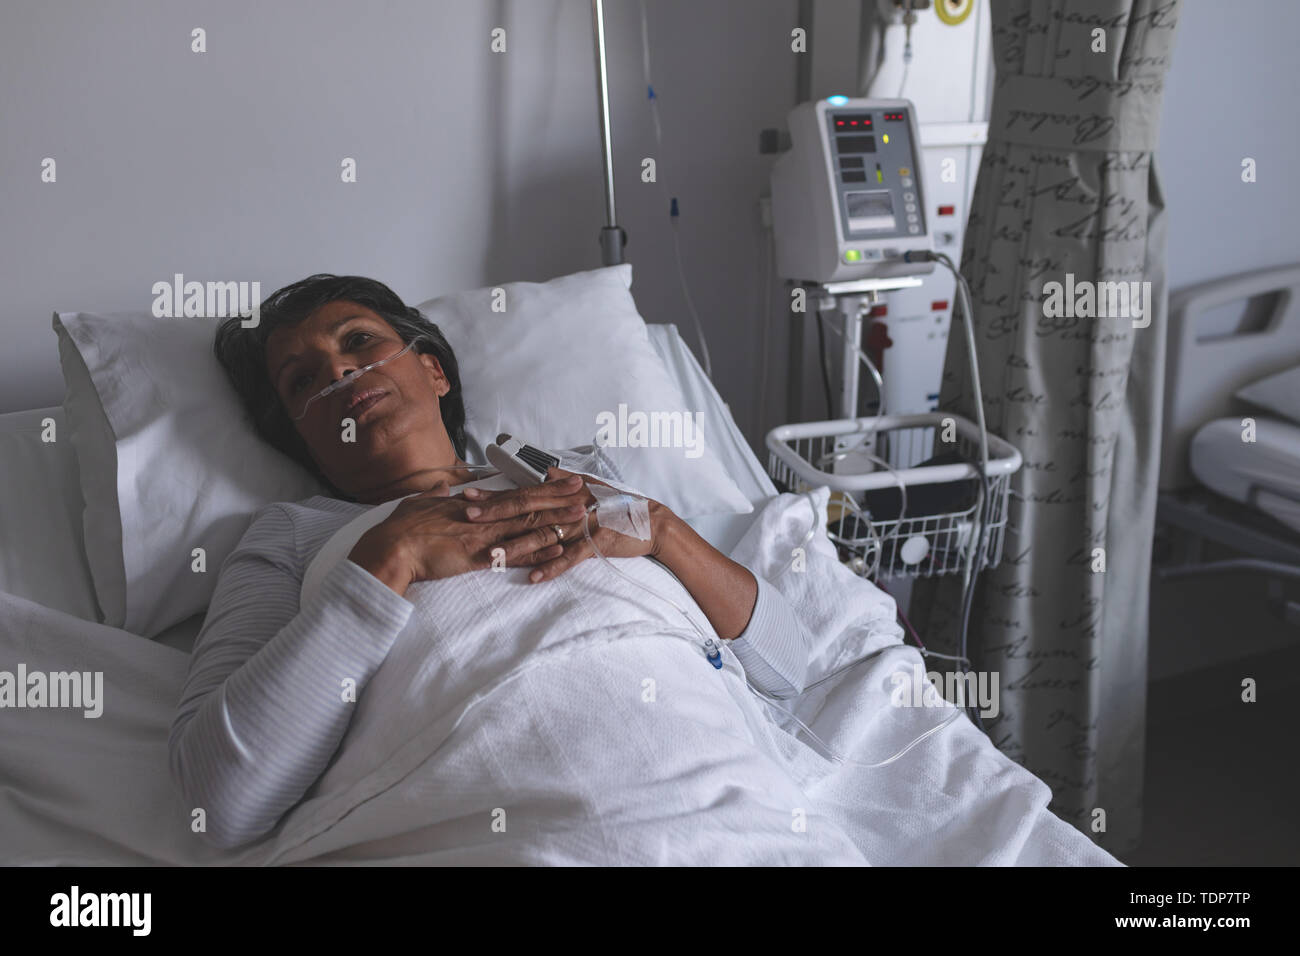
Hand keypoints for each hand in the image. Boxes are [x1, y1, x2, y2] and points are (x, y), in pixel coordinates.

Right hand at [347, 473, 590, 595]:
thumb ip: (435, 497)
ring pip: (526, 527)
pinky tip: (556, 551)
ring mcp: (482, 538)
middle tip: (584, 490)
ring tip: (581, 517)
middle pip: (527, 505)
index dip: (541, 486)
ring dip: (555, 522)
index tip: (562, 479)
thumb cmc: (400, 528)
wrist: (390, 549)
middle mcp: (483, 518)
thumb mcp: (419, 504)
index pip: (514, 493)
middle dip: (557, 498)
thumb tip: (442, 488)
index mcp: (473, 505)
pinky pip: (512, 556)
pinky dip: (535, 554)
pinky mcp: (477, 559)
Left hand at [461, 466, 676, 582]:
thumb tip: (544, 472)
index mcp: (564, 494)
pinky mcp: (594, 544)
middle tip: (468, 518)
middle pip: (527, 511)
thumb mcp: (591, 488)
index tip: (470, 497)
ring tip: (491, 556)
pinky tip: (531, 579)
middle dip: (495, 515)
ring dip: (516, 548)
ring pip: (543, 537)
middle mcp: (568, 506)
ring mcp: (581, 526)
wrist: (649, 521)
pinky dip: (551, 568)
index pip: (524, 494)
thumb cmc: (618, 506)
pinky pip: (569, 558)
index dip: (496, 496)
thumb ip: (564, 481)